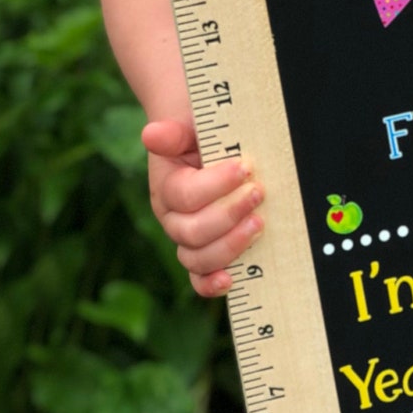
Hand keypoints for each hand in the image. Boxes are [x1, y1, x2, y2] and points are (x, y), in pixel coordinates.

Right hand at [142, 119, 263, 298]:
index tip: (245, 167)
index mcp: (167, 189)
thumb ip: (174, 133)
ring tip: (259, 223)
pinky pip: (201, 278)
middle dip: (228, 214)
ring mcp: (190, 241)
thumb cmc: (203, 137)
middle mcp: (174, 220)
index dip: (215, 185)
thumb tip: (153, 134)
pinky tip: (230, 280)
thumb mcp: (190, 128)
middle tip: (259, 192)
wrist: (210, 145)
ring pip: (198, 258)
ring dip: (230, 245)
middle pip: (192, 231)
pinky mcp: (207, 255)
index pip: (184, 195)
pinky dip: (211, 284)